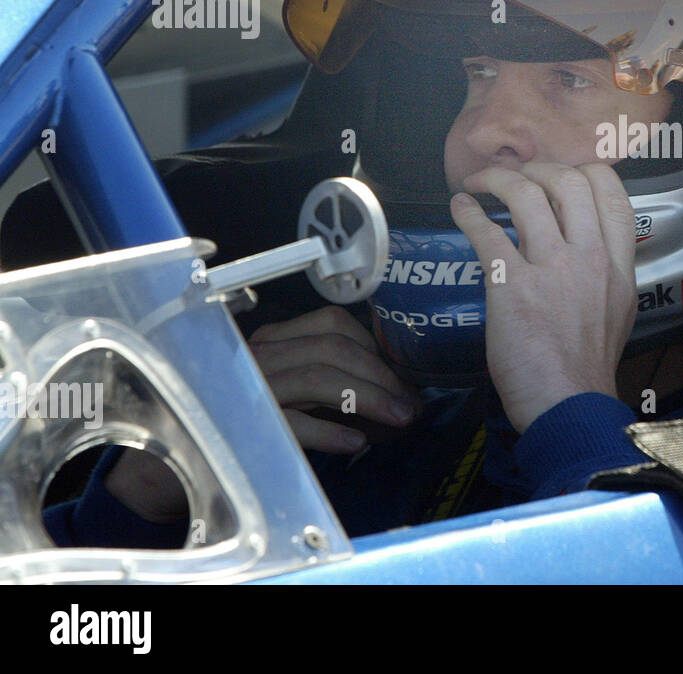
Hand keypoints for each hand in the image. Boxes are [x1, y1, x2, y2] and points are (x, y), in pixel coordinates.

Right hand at [105, 306, 420, 523]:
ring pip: (318, 376)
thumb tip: (390, 392)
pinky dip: (330, 430)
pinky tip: (356, 442)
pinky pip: (292, 421)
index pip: (332, 324)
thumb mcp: (282, 392)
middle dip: (380, 375)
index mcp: (271, 341)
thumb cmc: (237, 424)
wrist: (167, 464)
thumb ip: (323, 383)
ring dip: (367, 397)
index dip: (374, 348)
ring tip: (397, 419)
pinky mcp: (238, 422)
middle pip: (332, 348)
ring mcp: (246, 386)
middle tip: (409, 405)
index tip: (401, 375)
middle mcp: (258, 354)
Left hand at [450, 162, 637, 433]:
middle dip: (538, 168)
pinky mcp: (512, 286)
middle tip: (517, 176)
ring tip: (481, 184)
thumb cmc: (587, 367)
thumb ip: (604, 272)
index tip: (560, 175)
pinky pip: (487, 233)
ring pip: (527, 194)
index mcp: (619, 265)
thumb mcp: (616, 310)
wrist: (568, 406)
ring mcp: (552, 269)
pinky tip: (461, 209)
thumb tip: (579, 244)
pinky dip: (469, 213)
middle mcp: (591, 258)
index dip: (584, 171)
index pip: (613, 192)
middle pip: (570, 181)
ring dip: (497, 180)